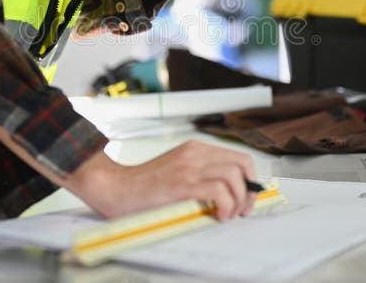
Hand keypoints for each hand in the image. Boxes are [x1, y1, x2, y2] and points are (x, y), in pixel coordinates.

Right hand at [65, 140, 258, 220]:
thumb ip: (200, 175)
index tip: (247, 197)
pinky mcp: (182, 183)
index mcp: (195, 149)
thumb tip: (230, 193)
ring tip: (228, 214)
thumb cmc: (144, 187)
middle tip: (243, 209)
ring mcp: (189, 167)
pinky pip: (218, 191)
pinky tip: (217, 215)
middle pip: (242, 163)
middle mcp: (195, 153)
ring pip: (234, 176)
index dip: (250, 179)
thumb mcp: (177, 171)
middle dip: (250, 189)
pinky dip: (225, 206)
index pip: (238, 157)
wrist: (116, 188)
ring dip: (238, 200)